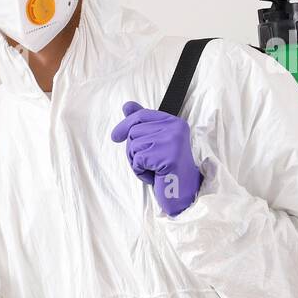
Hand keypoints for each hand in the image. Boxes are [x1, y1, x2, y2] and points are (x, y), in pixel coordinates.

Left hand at [110, 101, 201, 215]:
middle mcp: (175, 128)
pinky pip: (137, 160)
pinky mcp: (167, 156)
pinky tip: (155, 175)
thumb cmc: (166, 168)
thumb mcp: (154, 142)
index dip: (124, 125)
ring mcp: (172, 141)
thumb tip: (127, 106)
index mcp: (174, 122)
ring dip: (137, 162)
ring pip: (133, 146)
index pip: (141, 115)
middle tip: (148, 162)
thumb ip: (143, 123)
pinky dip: (140, 171)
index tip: (114, 137)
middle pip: (134, 132)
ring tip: (153, 168)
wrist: (182, 191)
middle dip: (133, 150)